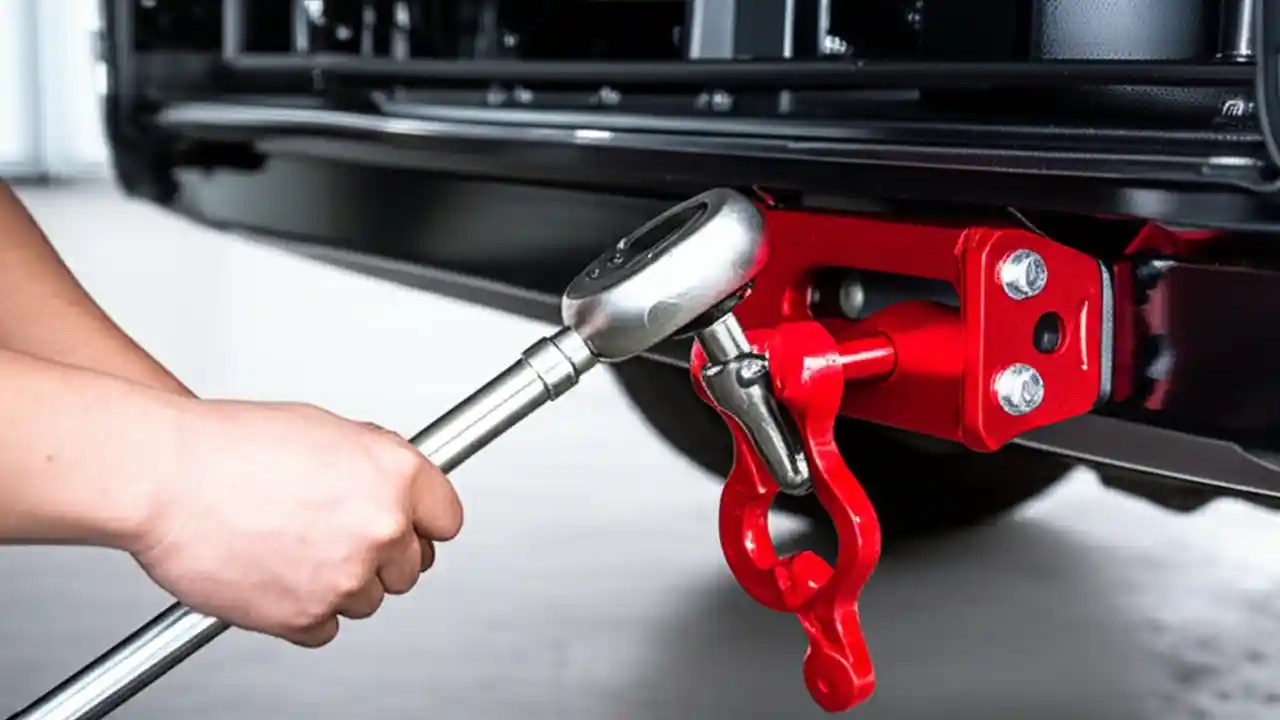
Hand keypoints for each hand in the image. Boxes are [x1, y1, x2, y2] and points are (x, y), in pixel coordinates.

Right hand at [129, 400, 462, 646]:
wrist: (163, 475)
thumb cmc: (230, 446)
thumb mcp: (327, 429)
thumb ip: (374, 462)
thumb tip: (396, 482)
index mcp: (397, 475)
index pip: (447, 519)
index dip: (422, 523)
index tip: (410, 528)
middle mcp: (381, 526)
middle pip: (411, 566)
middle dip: (380, 556)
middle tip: (335, 537)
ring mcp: (347, 576)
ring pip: (367, 599)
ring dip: (338, 583)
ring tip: (288, 547)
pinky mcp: (305, 617)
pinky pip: (325, 627)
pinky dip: (301, 610)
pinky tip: (273, 574)